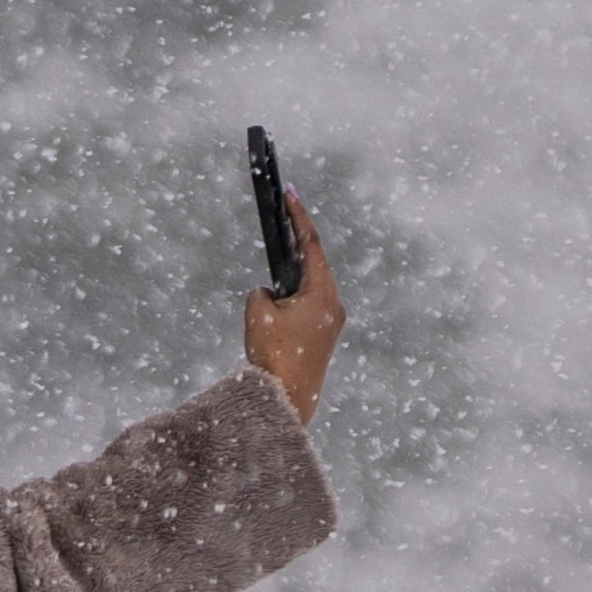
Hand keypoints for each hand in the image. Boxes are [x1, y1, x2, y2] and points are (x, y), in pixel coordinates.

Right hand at [242, 190, 341, 426]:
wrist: (288, 398)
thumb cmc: (274, 355)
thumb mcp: (257, 312)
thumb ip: (262, 292)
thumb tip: (270, 295)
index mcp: (323, 293)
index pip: (310, 245)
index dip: (298, 216)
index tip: (290, 193)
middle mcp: (334, 304)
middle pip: (314, 262)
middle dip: (295, 242)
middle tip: (283, 214)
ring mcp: (332, 322)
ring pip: (312, 285)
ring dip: (295, 271)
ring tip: (279, 251)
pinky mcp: (326, 336)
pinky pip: (309, 304)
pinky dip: (295, 294)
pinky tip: (281, 293)